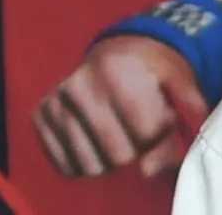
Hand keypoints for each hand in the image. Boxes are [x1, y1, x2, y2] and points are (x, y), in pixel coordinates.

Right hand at [34, 35, 208, 179]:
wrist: (118, 52)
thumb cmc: (153, 70)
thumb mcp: (179, 81)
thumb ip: (181, 119)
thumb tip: (148, 170)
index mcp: (115, 70)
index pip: (147, 133)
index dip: (162, 132)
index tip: (163, 117)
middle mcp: (79, 85)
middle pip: (118, 154)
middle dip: (137, 150)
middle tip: (141, 131)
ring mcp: (56, 101)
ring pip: (90, 165)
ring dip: (111, 160)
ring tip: (120, 136)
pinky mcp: (41, 116)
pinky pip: (65, 165)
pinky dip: (86, 163)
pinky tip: (98, 143)